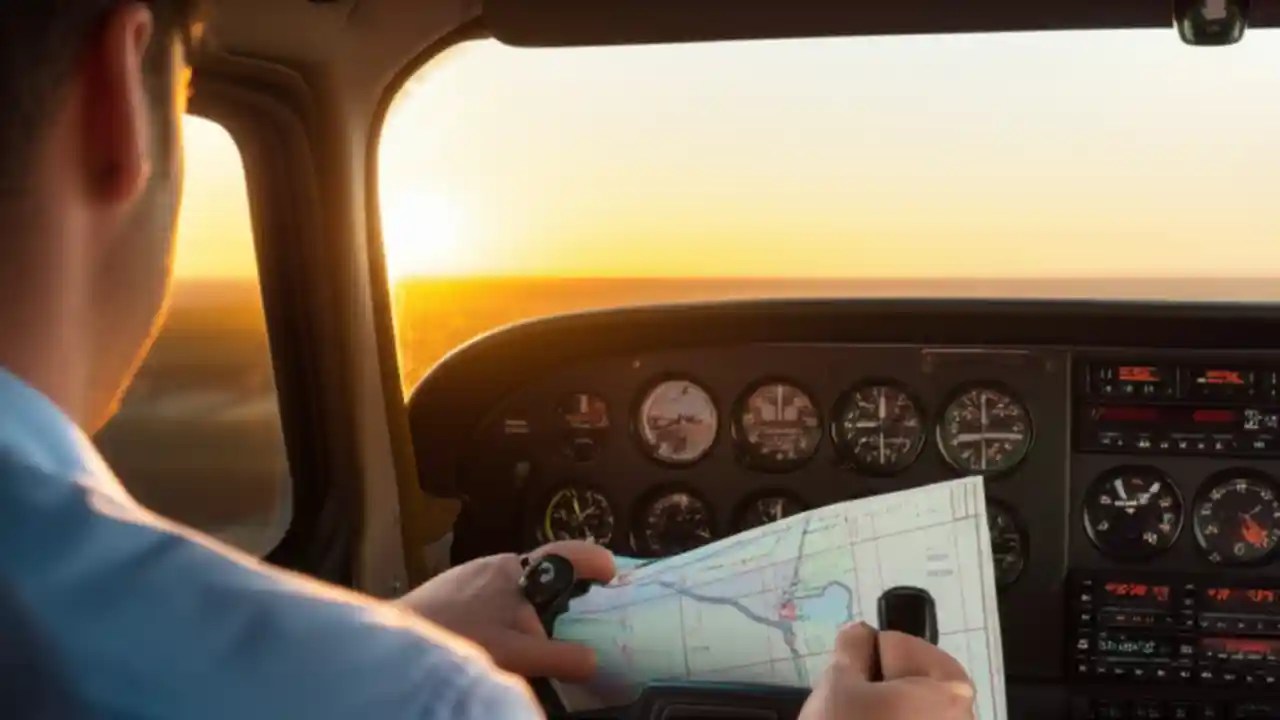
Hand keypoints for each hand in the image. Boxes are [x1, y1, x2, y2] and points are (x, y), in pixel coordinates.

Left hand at [396, 541, 615, 681]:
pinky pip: (491, 596)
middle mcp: (495, 565)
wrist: (390, 641)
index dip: (595, 561)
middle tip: (581, 614)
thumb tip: (594, 661)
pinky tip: (499, 637)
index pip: (568, 553)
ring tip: (541, 634)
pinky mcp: (451, 590)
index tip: (613, 575)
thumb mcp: (516, 652)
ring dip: (533, 604)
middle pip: (544, 571)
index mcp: (517, 571)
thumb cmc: (457, 637)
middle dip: (565, 590)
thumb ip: (559, 656)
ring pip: (516, 586)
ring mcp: (471, 576)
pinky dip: (507, 611)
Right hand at [799, 623, 974, 719]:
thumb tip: (860, 634)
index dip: (865, 659)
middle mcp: (965, 716)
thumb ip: (851, 647)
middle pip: (914, 678)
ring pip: (917, 710)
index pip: (897, 644)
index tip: (850, 682)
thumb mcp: (837, 683)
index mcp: (948, 686)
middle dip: (881, 685)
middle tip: (853, 706)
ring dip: (889, 712)